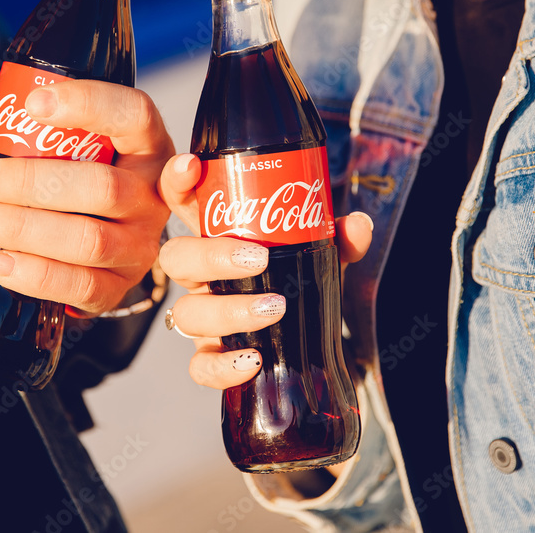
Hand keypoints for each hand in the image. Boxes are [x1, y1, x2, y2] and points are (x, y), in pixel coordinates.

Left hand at [0, 80, 174, 314]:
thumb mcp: (36, 127)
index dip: (89, 105)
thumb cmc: (64, 168)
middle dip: (33, 183)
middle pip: (103, 187)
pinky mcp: (121, 284)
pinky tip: (1, 261)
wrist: (86, 232)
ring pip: (91, 240)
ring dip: (26, 230)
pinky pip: (84, 286)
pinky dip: (37, 276)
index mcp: (145, 143)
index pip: (133, 114)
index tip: (33, 104)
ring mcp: (142, 243)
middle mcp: (152, 194)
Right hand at [157, 153, 373, 389]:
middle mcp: (201, 276)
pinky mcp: (211, 359)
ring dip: (228, 311)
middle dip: (210, 256)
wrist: (311, 339)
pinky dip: (222, 367)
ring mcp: (202, 318)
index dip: (177, 181)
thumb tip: (357, 225)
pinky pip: (200, 366)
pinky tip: (253, 359)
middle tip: (259, 259)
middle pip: (176, 257)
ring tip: (274, 308)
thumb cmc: (301, 281)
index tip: (193, 167)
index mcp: (219, 237)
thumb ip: (338, 237)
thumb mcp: (320, 254)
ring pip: (188, 314)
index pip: (183, 202)